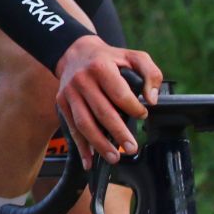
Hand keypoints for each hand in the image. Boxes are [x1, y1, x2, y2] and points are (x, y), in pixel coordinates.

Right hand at [54, 35, 160, 167]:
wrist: (75, 53)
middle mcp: (81, 80)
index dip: (133, 108)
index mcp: (100, 67)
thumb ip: (150, 74)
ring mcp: (69, 93)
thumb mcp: (134, 56)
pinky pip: (72, 128)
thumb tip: (151, 99)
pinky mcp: (62, 103)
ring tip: (114, 157)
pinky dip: (80, 146)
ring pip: (84, 123)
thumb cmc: (109, 58)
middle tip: (131, 148)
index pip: (118, 93)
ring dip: (99, 143)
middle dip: (117, 133)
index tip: (143, 115)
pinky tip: (89, 160)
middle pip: (101, 112)